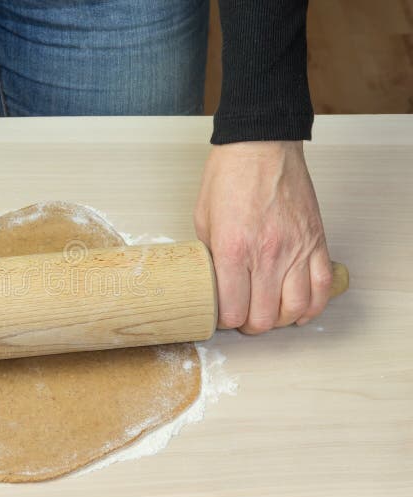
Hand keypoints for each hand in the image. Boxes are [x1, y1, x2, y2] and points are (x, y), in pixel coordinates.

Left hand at [194, 141, 332, 333]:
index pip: (233, 310)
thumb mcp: (202, 219)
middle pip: (264, 317)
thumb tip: (214, 280)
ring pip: (295, 309)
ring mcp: (296, 249)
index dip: (225, 320)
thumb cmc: (229, 176)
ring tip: (269, 313)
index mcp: (233, 250)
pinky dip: (312, 306)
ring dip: (280, 319)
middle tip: (243, 318)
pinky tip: (300, 311)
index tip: (222, 315)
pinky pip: (322, 287)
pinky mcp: (316, 242)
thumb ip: (210, 254)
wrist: (261, 144)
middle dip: (251, 325)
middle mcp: (267, 255)